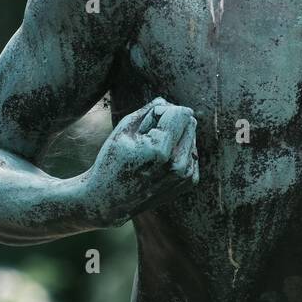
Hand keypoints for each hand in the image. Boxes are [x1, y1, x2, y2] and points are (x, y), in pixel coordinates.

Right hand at [83, 97, 198, 226]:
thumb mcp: (124, 130)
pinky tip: (160, 162)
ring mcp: (185, 175)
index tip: (148, 122)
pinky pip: (192, 152)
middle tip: (148, 137)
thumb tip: (167, 101)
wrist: (109, 200)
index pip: (181, 112)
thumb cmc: (112, 161)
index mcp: (161, 150)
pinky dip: (178, 152)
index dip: (163, 111)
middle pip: (190, 122)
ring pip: (192, 137)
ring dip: (175, 137)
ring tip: (151, 153)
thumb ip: (148, 111)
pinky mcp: (189, 182)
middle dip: (171, 122)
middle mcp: (177, 165)